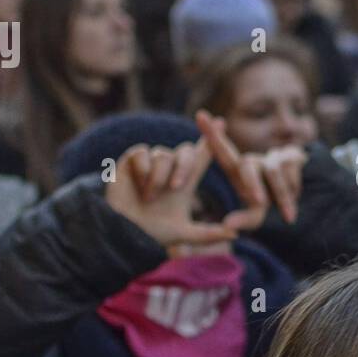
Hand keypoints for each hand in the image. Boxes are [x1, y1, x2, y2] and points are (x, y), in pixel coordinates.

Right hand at [104, 140, 238, 252]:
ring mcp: (151, 163)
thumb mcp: (184, 234)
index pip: (201, 155)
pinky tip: (137, 186)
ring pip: (164, 155)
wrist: (121, 233)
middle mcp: (170, 169)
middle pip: (186, 151)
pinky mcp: (131, 160)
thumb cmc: (151, 233)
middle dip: (185, 166)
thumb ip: (209, 233)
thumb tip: (236, 234)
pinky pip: (142, 153)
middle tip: (176, 188)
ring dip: (159, 178)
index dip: (211, 139)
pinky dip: (143, 171)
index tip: (221, 122)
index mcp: (185, 182)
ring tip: (149, 198)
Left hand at [194, 110, 303, 225]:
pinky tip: (295, 200)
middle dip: (253, 184)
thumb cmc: (270, 203)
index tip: (200, 115)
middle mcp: (252, 161)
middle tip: (259, 202)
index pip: (222, 151)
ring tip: (288, 216)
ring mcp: (271, 157)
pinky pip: (290, 173)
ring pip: (273, 172)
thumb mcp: (257, 215)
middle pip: (247, 164)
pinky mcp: (292, 156)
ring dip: (281, 195)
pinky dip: (294, 191)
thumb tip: (228, 226)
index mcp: (237, 172)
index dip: (211, 133)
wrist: (302, 197)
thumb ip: (244, 220)